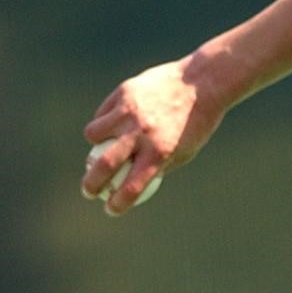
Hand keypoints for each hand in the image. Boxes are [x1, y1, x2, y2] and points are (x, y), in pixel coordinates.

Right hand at [81, 56, 223, 213]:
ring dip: (94, 145)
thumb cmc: (197, 122)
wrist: (202, 83)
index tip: (111, 209)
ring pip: (93, 134)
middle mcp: (142, 133)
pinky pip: (102, 113)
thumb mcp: (186, 150)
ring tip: (102, 146)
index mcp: (160, 152)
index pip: (132, 187)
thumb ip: (160, 166)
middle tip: (89, 191)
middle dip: (90, 185)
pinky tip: (110, 125)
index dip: (118, 204)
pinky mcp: (123, 93)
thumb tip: (135, 184)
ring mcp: (129, 111)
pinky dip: (103, 122)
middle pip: (103, 165)